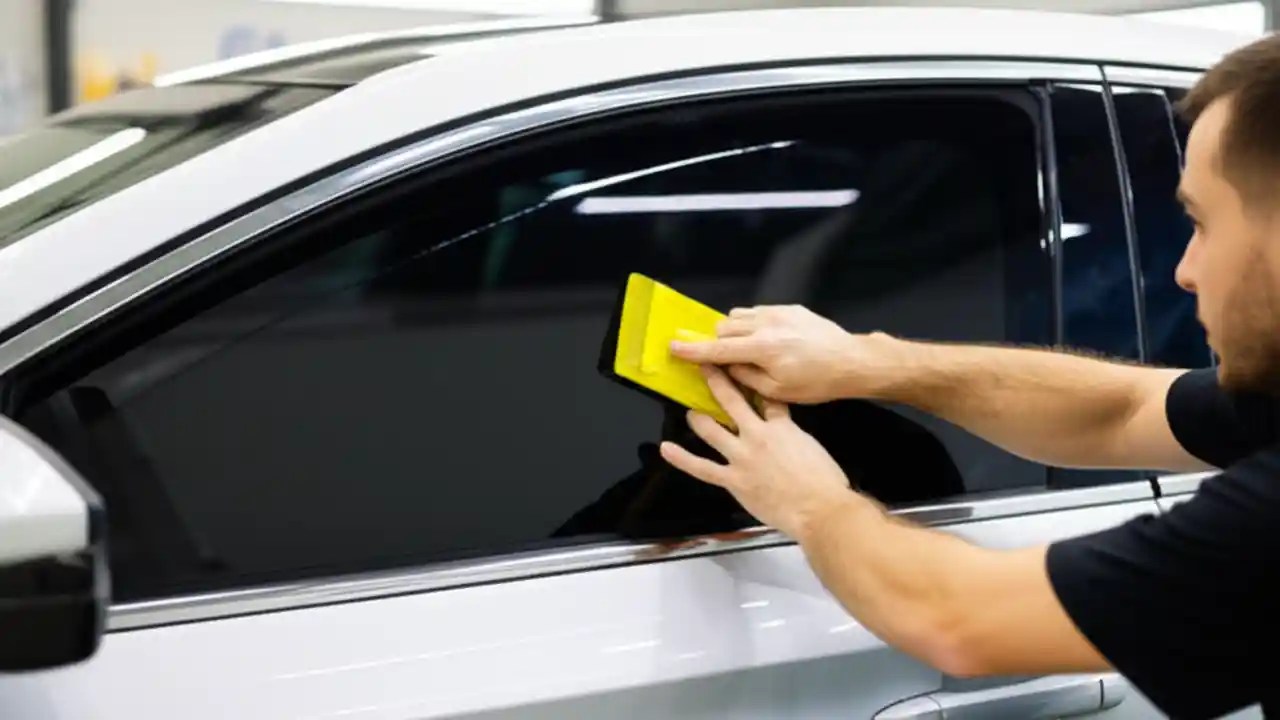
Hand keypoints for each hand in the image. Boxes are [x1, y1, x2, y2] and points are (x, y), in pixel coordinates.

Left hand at [659, 366, 856, 540]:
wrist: (819, 508)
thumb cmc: (825, 482)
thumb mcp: (813, 448)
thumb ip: (795, 438)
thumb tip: (788, 436)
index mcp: (782, 427)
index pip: (766, 399)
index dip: (753, 384)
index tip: (742, 373)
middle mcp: (758, 435)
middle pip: (734, 401)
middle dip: (718, 381)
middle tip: (706, 368)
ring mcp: (742, 457)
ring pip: (713, 430)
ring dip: (699, 417)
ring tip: (689, 410)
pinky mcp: (733, 479)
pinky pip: (702, 468)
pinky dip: (682, 459)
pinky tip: (667, 449)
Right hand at [669, 305, 893, 403]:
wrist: (852, 361)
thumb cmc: (816, 384)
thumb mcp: (778, 391)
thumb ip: (746, 377)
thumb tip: (726, 366)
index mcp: (762, 348)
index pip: (717, 348)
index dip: (692, 349)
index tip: (672, 346)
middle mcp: (766, 324)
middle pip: (724, 326)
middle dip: (717, 341)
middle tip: (723, 358)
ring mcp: (778, 312)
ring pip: (739, 315)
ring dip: (734, 330)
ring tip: (747, 349)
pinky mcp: (790, 308)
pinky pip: (759, 311)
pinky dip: (753, 323)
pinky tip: (768, 340)